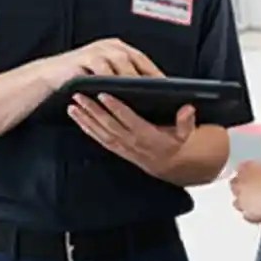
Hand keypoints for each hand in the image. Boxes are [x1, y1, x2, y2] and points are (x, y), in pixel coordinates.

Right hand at [38, 38, 164, 88]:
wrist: (52, 75)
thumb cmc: (80, 78)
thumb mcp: (105, 74)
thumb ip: (122, 77)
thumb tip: (147, 94)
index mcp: (118, 48)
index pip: (143, 60)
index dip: (156, 74)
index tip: (170, 90)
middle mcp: (110, 45)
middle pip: (136, 58)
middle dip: (148, 76)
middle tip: (160, 94)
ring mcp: (98, 49)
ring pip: (121, 62)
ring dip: (132, 78)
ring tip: (142, 94)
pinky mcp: (86, 56)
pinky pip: (103, 68)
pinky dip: (111, 79)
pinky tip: (118, 92)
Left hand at [67, 93, 193, 178]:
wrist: (169, 166)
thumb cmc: (175, 144)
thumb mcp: (186, 134)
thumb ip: (186, 122)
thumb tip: (188, 109)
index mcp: (147, 136)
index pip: (128, 119)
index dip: (116, 107)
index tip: (104, 94)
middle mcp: (131, 142)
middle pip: (108, 125)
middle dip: (92, 110)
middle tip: (79, 96)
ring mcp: (122, 147)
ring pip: (99, 132)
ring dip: (85, 119)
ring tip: (72, 105)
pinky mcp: (115, 149)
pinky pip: (98, 138)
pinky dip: (86, 128)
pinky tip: (76, 117)